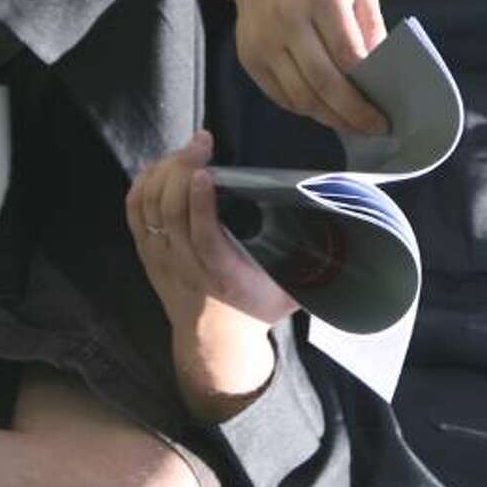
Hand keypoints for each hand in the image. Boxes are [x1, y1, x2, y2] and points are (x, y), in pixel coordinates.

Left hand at [129, 131, 296, 419]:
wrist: (217, 345)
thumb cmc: (257, 310)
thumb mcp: (291, 291)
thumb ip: (315, 264)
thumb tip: (351, 229)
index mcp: (223, 277)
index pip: (203, 238)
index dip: (200, 204)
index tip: (206, 172)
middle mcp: (186, 268)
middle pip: (170, 214)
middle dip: (182, 170)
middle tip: (203, 141)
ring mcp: (162, 261)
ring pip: (149, 209)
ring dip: (164, 172)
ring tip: (188, 149)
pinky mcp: (147, 254)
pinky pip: (135, 212)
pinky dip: (144, 183)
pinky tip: (163, 165)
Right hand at [232, 0, 389, 134]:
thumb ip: (370, 26)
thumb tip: (381, 73)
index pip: (347, 55)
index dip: (365, 91)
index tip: (384, 112)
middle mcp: (288, 18)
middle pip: (322, 82)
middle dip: (350, 114)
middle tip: (372, 129)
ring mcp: (264, 39)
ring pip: (299, 96)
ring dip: (328, 118)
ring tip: (350, 126)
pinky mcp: (248, 55)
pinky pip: (279, 95)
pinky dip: (304, 109)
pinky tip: (323, 110)